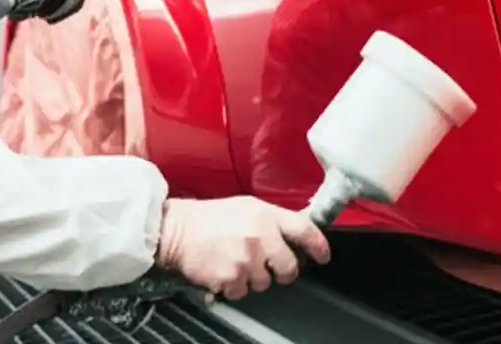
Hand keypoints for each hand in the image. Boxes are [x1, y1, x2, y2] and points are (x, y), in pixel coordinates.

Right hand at [156, 196, 330, 299]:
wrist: (177, 229)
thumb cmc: (210, 218)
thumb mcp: (247, 207)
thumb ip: (272, 220)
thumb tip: (295, 236)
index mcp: (266, 215)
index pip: (304, 231)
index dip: (319, 246)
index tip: (323, 256)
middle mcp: (260, 237)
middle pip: (289, 267)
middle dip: (283, 271)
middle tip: (270, 266)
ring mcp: (246, 259)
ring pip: (264, 283)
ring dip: (253, 278)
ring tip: (235, 261)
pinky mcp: (231, 278)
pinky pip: (242, 292)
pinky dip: (234, 286)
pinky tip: (224, 269)